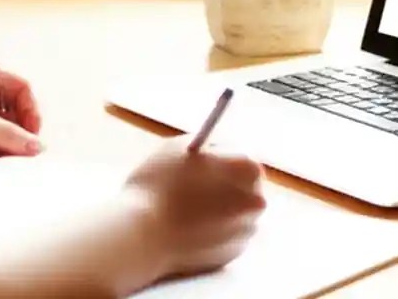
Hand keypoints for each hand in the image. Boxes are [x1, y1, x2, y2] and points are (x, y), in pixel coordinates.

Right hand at [123, 138, 265, 278]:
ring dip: (219, 208)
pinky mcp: (234, 253)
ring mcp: (247, 230)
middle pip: (243, 184)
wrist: (141, 237)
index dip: (219, 157)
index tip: (205, 162)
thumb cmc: (157, 186)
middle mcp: (256, 200)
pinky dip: (213, 231)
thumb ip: (209, 144)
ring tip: (188, 208)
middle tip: (197, 184)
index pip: (241, 155)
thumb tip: (220, 149)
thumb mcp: (180, 147)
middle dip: (224, 183)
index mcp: (248, 169)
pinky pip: (226, 235)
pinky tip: (191, 228)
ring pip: (235, 211)